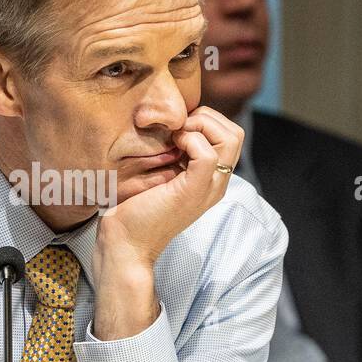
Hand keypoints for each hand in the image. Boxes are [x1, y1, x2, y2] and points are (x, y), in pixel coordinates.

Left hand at [92, 107, 243, 339]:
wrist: (126, 243)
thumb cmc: (135, 209)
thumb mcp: (160, 175)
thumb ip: (174, 155)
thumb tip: (173, 126)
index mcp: (211, 179)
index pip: (230, 135)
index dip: (206, 121)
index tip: (176, 129)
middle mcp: (216, 183)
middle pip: (235, 133)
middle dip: (206, 118)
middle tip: (176, 130)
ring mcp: (208, 188)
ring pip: (230, 138)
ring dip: (200, 126)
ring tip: (175, 137)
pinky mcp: (194, 190)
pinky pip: (208, 153)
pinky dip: (190, 140)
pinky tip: (171, 147)